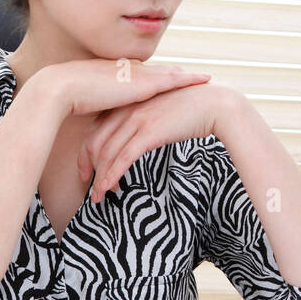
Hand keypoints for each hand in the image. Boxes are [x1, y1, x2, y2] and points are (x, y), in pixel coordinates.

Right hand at [38, 56, 211, 120]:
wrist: (61, 89)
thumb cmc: (67, 98)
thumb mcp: (87, 102)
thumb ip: (96, 107)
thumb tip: (96, 118)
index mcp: (117, 72)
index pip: (143, 73)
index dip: (158, 75)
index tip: (171, 76)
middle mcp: (130, 69)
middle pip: (161, 70)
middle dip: (179, 73)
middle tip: (197, 76)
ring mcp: (138, 74)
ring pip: (171, 73)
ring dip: (188, 76)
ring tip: (206, 78)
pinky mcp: (144, 83)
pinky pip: (175, 79)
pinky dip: (190, 79)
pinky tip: (204, 79)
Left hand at [76, 83, 237, 203]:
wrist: (214, 104)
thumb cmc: (190, 110)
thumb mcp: (159, 111)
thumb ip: (143, 120)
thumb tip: (135, 139)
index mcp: (127, 103)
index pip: (95, 129)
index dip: (86, 152)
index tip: (87, 170)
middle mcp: (127, 110)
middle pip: (94, 142)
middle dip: (87, 167)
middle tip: (87, 186)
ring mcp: (137, 120)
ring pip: (106, 153)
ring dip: (99, 178)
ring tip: (98, 196)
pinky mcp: (149, 132)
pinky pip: (123, 158)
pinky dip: (111, 175)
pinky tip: (107, 188)